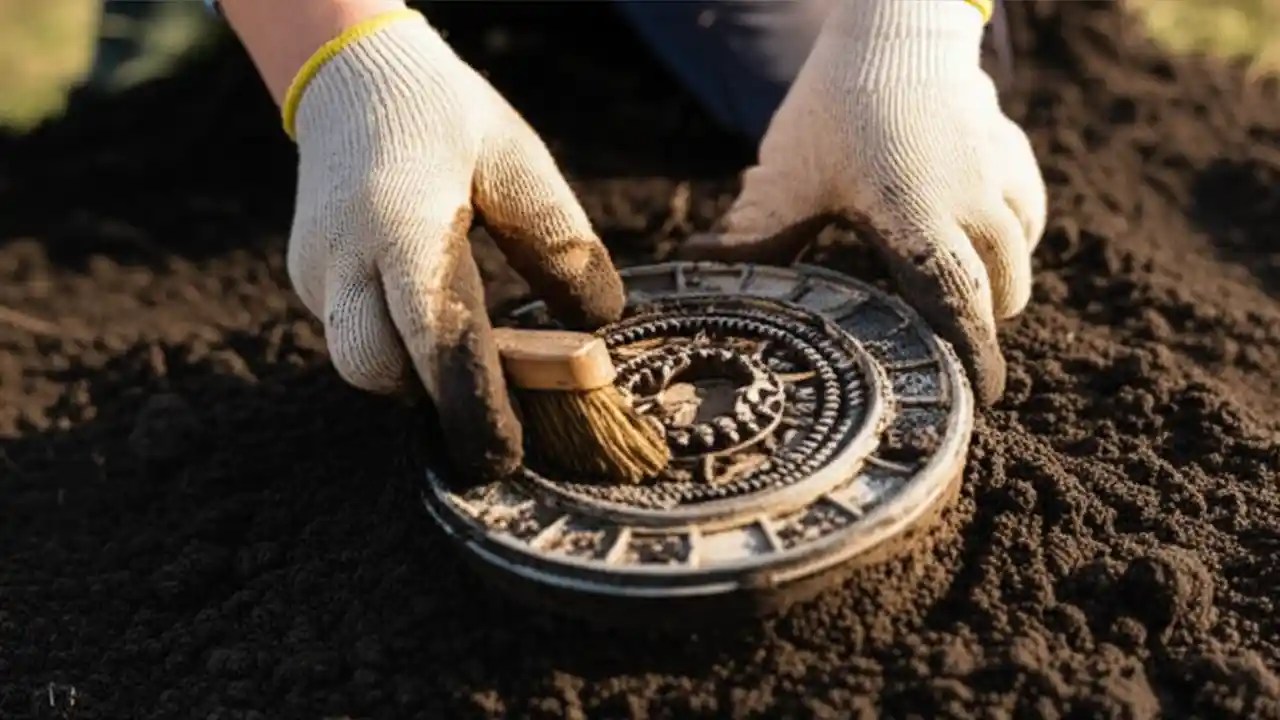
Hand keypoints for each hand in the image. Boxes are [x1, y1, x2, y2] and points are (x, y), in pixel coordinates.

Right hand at [286, 10, 623, 478]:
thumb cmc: (450, 122)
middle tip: (502, 406)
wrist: (352, 83)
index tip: (505, 453)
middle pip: (376, 371)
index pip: (431, 330)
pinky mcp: (309, 284)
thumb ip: (558, 240)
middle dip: (436, 399)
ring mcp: (315, 274)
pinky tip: (433, 314)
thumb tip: (596, 327)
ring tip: (471, 345)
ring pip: (362, 365)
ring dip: (418, 375)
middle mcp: (342, 254)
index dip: (470, 400)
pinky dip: (400, 348)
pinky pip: (357, 339)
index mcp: (399, 219)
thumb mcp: (518, 159)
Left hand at [681, 0, 1045, 403]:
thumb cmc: (833, 106)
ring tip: (953, 292)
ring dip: (994, 285)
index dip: (970, 352)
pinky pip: (1028, 219)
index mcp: (912, 212)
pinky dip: (1009, 243)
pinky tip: (973, 241)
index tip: (980, 394)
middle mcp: (969, 199)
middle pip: (998, 292)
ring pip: (1017, 259)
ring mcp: (1000, 175)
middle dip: (979, 326)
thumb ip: (755, 229)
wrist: (894, 30)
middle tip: (950, 345)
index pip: (954, 299)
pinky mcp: (1016, 155)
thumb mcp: (788, 173)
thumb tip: (697, 264)